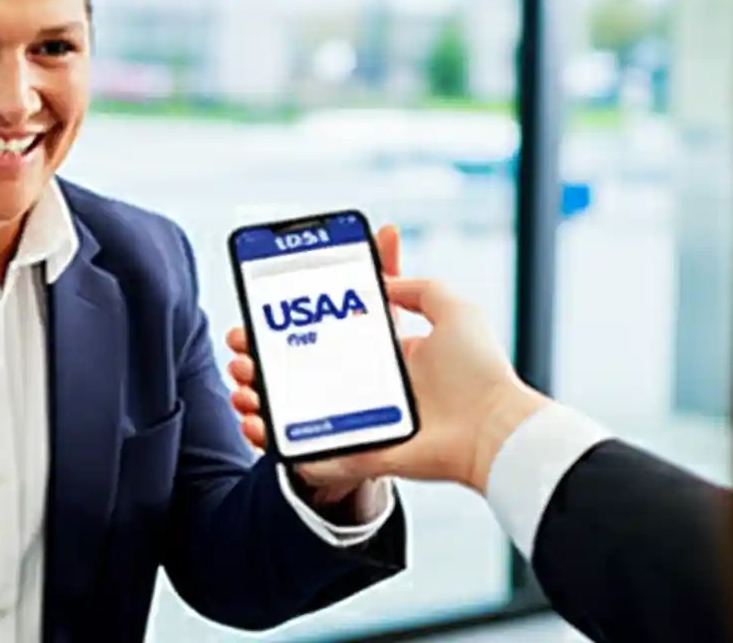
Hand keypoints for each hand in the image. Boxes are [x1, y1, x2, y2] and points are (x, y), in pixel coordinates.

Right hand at [227, 276, 550, 494]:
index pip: (334, 338)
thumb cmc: (478, 371)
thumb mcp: (452, 308)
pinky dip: (280, 441)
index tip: (266, 319)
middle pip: (308, 373)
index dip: (298, 328)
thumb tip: (383, 279)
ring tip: (241, 385)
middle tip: (241, 352)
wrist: (491, 429)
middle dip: (267, 362)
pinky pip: (312, 451)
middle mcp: (375, 388)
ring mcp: (365, 422)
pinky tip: (256, 424)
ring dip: (263, 397)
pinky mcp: (362, 452)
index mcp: (392, 356)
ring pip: (300, 410)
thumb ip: (417, 287)